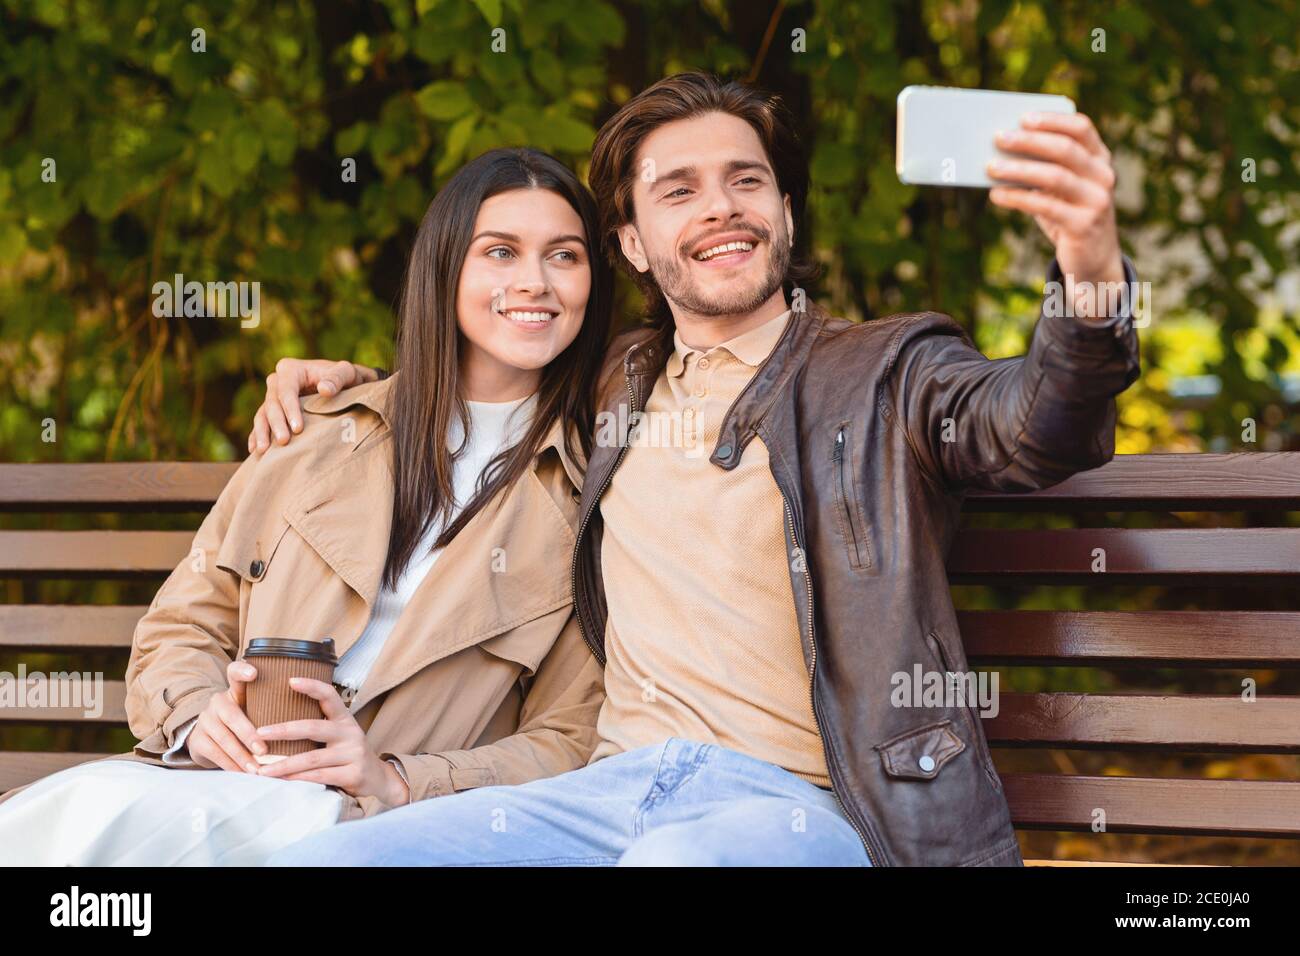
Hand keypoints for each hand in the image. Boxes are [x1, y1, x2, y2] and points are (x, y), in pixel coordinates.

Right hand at [188, 660, 267, 773]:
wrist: (211, 740)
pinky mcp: (197, 740)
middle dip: (248, 734)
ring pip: (224, 738)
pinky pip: (215, 753)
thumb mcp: (257, 712)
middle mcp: (218, 702)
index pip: (234, 672)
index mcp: (236, 691)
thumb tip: (312, 720)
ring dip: (241, 756)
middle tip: (264, 749)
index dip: (242, 670)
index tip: (254, 673)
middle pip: (232, 715)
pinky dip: (231, 765)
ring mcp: (205, 720)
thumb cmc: (247, 724)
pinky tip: (244, 774)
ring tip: (257, 769)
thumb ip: (275, 709)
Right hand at [248, 359, 379, 454]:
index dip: (290, 408)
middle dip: (276, 423)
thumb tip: (324, 389)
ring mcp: (274, 397)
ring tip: (263, 451)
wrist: (346, 387)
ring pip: (263, 414)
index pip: (286, 389)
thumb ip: (337, 378)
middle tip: (284, 441)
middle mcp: (278, 382)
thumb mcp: (347, 373)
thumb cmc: (346, 378)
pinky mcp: (273, 411)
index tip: (298, 428)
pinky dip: (257, 435)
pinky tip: (255, 450)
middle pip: (272, 403)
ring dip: (262, 432)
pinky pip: (261, 423)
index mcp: (291, 370)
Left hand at [254, 678, 409, 805]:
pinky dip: (297, 779)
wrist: (378, 779)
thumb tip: (277, 718)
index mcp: (345, 719)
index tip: (290, 680)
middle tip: (259, 733)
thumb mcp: (339, 735)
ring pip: (312, 758)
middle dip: (283, 730)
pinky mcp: (354, 774)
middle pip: (314, 727)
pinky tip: (281, 781)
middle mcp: (350, 733)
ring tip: (261, 769)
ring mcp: (354, 754)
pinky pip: (320, 777)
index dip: (312, 686)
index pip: (330, 696)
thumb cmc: (347, 754)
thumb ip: (318, 727)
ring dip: (284, 764)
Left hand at [987, 111, 1126, 314]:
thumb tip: (999, 150)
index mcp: (1099, 158)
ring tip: (990, 167)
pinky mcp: (1083, 225)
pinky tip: (996, 195)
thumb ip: (1041, 167)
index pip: (1081, 128)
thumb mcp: (1059, 188)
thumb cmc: (1067, 214)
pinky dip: (1017, 198)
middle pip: (1065, 149)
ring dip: (1018, 169)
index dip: (1052, 120)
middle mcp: (1103, 175)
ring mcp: (1097, 200)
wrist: (1092, 259)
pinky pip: (1045, 206)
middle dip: (1029, 141)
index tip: (1023, 117)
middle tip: (998, 138)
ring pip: (1054, 177)